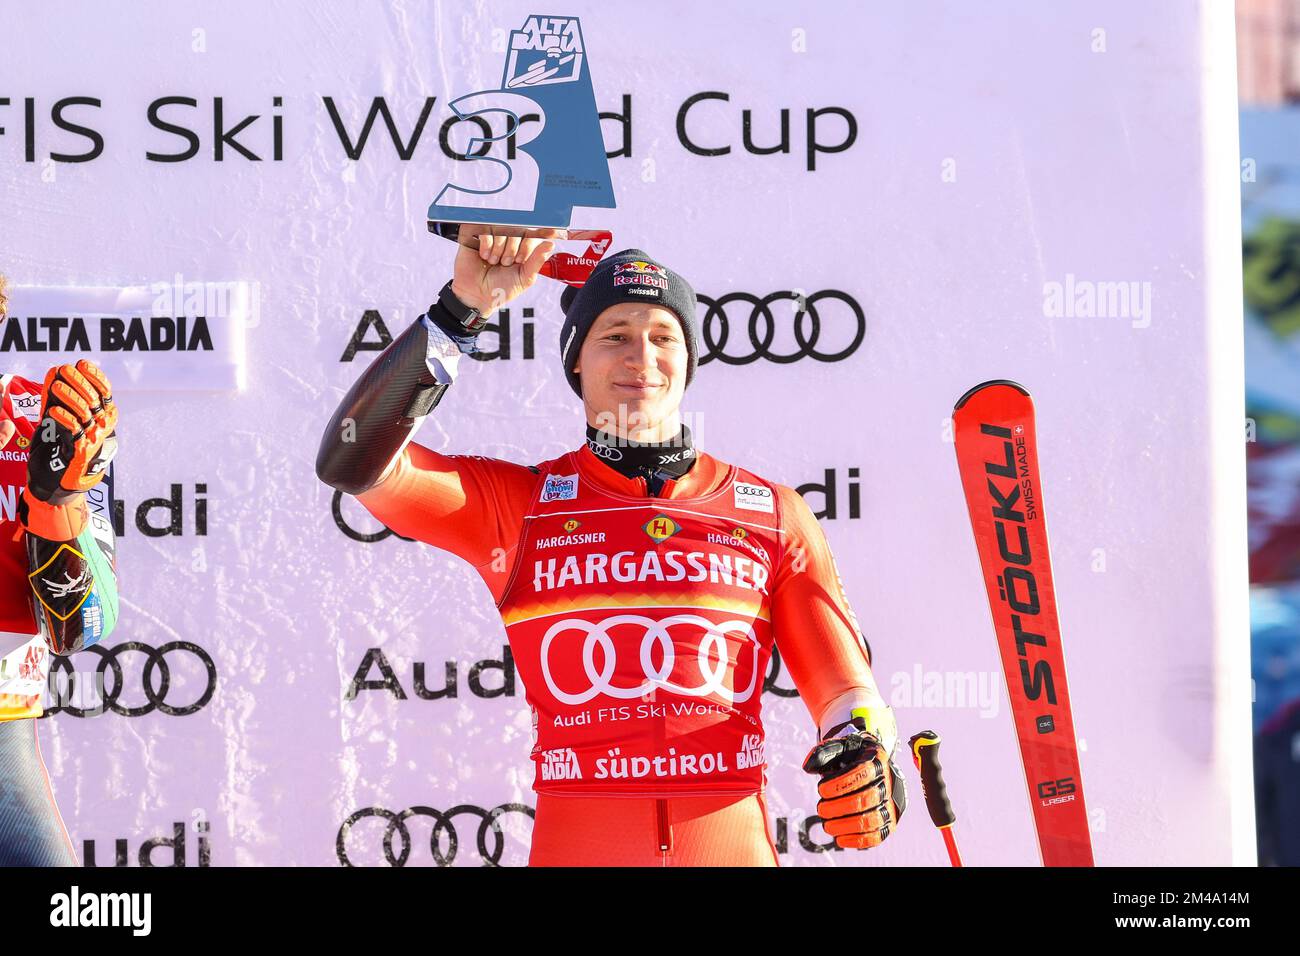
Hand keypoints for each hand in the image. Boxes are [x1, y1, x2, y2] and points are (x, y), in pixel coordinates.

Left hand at [26, 360, 117, 504]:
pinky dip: (64, 419)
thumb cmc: (59, 445)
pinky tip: (54, 411)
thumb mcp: (59, 416)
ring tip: (57, 387)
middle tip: (65, 369)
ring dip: (71, 397)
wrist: (56, 479)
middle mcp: (103, 425)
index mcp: (102, 414)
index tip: (82, 364)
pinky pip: (76, 430)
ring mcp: (95, 438)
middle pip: (95, 398)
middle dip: (80, 382)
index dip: (95, 377)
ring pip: (86, 412)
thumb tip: (54, 370)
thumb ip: (58, 395)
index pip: (104, 391)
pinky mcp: (83, 451)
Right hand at [450, 227, 557, 318]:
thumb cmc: (501, 288)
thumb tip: (551, 245)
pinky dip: (487, 245)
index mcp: (523, 248)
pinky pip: (487, 231)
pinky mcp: (478, 236)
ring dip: (499, 249)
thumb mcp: (524, 278)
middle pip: (518, 229)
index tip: (521, 259)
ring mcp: (494, 237)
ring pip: (503, 229)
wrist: (477, 295)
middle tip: (506, 263)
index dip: (529, 244)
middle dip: (513, 249)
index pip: (533, 234)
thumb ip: (537, 261)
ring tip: (494, 262)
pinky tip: (485, 256)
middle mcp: (510, 240)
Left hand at [802, 729, 906, 849]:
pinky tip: (839, 839)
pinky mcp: (889, 823)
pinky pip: (877, 836)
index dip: (840, 784)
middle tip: (820, 809)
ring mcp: (891, 805)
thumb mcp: (840, 748)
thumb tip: (807, 767)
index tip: (821, 789)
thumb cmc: (852, 759)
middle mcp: (889, 783)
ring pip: (873, 820)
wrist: (874, 768)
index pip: (863, 772)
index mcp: (877, 760)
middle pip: (867, 798)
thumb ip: (823, 753)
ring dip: (846, 826)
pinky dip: (857, 840)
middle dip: (839, 807)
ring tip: (827, 825)